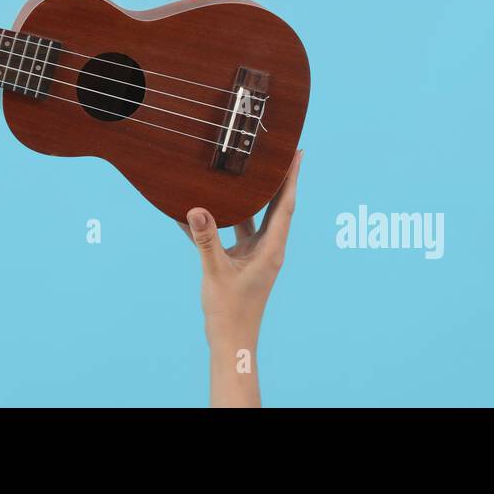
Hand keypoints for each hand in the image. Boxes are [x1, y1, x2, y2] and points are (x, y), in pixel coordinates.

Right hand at [179, 149, 300, 405]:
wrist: (232, 341)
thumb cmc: (229, 311)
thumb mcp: (215, 272)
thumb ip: (205, 239)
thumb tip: (195, 209)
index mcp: (272, 249)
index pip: (286, 205)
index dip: (292, 178)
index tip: (298, 153)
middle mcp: (268, 248)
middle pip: (277, 206)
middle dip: (278, 179)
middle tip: (278, 152)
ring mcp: (256, 254)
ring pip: (256, 217)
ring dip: (253, 195)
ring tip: (248, 170)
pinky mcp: (242, 261)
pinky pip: (236, 232)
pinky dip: (225, 218)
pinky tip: (204, 208)